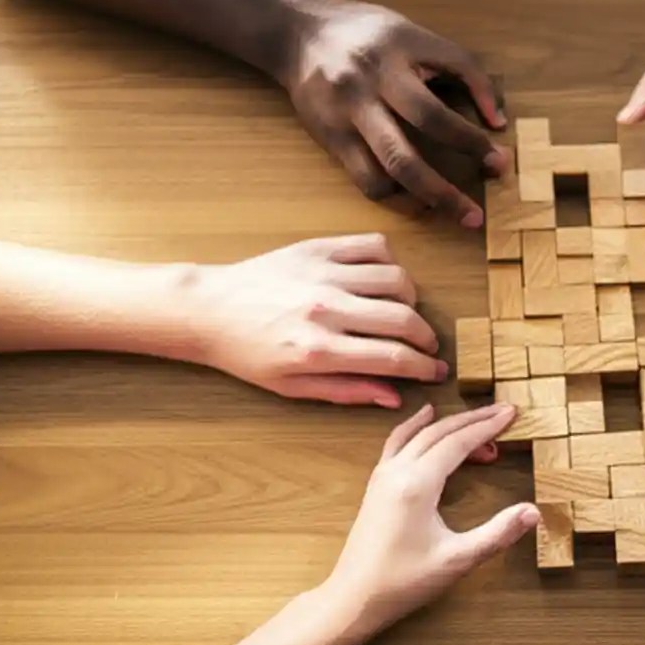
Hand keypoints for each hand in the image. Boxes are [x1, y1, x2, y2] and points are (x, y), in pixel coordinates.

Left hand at [183, 232, 443, 406]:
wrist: (208, 310)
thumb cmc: (247, 354)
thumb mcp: (292, 387)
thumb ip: (347, 391)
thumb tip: (395, 397)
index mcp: (318, 349)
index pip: (393, 358)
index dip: (424, 367)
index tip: (436, 371)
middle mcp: (325, 309)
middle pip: (404, 319)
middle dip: (427, 338)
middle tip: (427, 347)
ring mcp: (323, 273)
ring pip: (397, 279)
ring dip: (411, 300)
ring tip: (403, 313)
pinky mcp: (318, 248)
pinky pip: (374, 246)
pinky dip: (389, 263)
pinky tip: (381, 281)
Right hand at [282, 0, 508, 226]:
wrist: (299, 33)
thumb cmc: (371, 34)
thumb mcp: (419, 38)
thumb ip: (464, 71)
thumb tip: (497, 121)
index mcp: (393, 64)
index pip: (437, 113)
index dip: (471, 142)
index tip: (498, 162)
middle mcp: (365, 92)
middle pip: (406, 156)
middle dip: (445, 192)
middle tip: (476, 216)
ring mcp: (344, 119)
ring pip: (382, 175)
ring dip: (421, 201)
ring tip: (452, 214)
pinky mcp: (330, 138)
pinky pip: (364, 179)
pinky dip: (394, 195)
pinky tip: (418, 199)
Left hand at [324, 404, 538, 626]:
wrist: (353, 598)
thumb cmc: (403, 582)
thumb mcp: (456, 560)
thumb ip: (497, 534)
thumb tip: (533, 512)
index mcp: (418, 484)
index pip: (458, 442)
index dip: (487, 426)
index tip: (512, 413)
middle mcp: (398, 471)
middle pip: (439, 431)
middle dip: (473, 419)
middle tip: (503, 410)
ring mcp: (383, 476)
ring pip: (419, 434)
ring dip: (449, 423)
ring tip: (476, 418)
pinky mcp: (376, 486)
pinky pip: (398, 442)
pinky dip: (416, 426)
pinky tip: (424, 419)